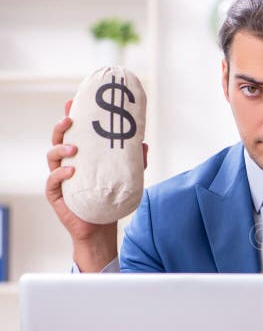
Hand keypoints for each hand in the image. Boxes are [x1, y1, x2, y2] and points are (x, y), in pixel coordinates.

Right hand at [45, 99, 148, 271]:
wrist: (101, 227)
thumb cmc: (110, 199)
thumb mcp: (126, 177)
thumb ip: (134, 161)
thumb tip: (143, 143)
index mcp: (80, 156)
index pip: (73, 132)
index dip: (71, 116)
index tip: (73, 102)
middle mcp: (67, 164)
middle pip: (58, 139)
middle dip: (61, 127)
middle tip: (70, 120)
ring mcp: (60, 178)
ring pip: (52, 157)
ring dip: (61, 148)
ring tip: (75, 147)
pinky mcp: (56, 194)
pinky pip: (53, 181)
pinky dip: (61, 174)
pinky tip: (72, 171)